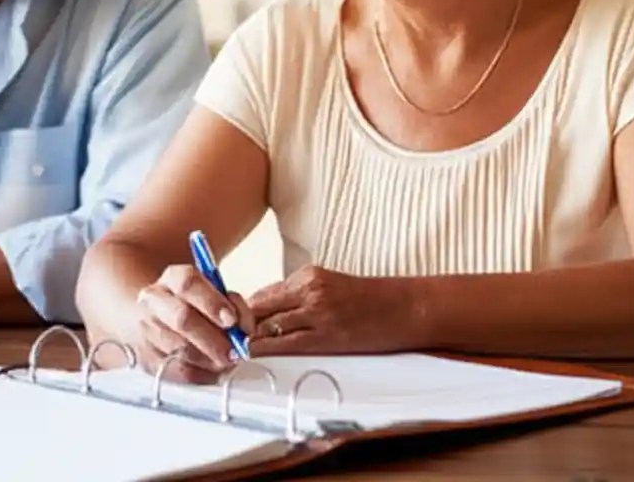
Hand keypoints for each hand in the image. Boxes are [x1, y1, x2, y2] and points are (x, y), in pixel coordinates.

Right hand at [131, 265, 255, 383]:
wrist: (160, 317)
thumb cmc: (196, 304)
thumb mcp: (215, 293)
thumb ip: (231, 303)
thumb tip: (242, 329)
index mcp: (172, 277)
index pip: (188, 284)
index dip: (212, 303)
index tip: (232, 321)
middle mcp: (153, 300)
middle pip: (181, 319)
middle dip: (213, 340)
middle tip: (234, 352)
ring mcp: (145, 328)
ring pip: (177, 348)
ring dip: (207, 360)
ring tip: (226, 363)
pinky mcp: (144, 355)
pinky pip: (172, 370)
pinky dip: (198, 375)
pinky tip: (212, 373)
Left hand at [248, 266, 424, 356]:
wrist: (405, 309)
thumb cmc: (371, 300)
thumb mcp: (331, 286)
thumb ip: (300, 295)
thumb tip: (269, 312)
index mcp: (308, 275)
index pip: (262, 294)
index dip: (243, 311)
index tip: (234, 323)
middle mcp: (308, 290)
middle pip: (258, 308)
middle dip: (241, 325)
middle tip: (228, 339)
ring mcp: (316, 313)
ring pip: (267, 326)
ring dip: (250, 339)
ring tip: (235, 350)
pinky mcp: (325, 337)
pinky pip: (284, 345)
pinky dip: (264, 350)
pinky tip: (253, 356)